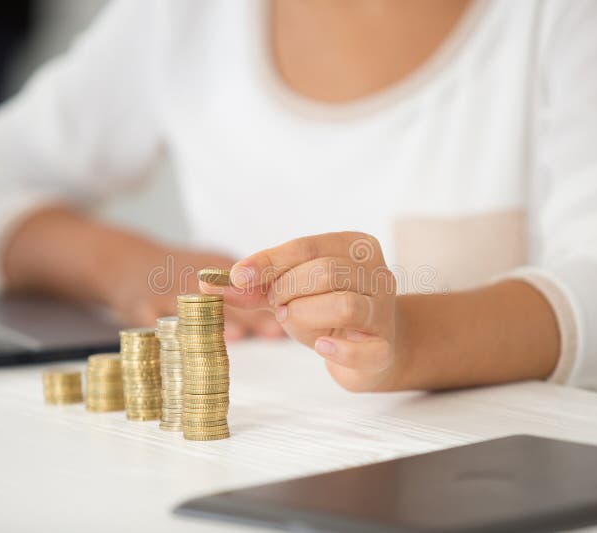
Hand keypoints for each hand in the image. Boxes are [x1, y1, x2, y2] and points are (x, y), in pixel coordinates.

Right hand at [104, 241, 284, 339]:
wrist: (125, 263)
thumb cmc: (178, 271)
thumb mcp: (209, 266)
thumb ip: (242, 286)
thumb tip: (285, 309)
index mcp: (211, 264)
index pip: (242, 280)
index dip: (267, 296)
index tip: (288, 312)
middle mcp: (191, 275)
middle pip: (225, 296)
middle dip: (252, 313)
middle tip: (275, 330)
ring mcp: (165, 290)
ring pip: (193, 307)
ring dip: (214, 321)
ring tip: (237, 334)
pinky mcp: (140, 305)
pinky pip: (153, 319)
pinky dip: (167, 331)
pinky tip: (180, 345)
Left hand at [204, 232, 399, 390]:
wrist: (372, 350)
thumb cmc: (329, 312)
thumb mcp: (291, 292)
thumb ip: (256, 286)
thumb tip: (210, 283)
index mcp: (355, 247)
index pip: (307, 246)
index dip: (268, 261)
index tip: (239, 276)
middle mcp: (377, 273)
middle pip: (325, 271)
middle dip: (288, 290)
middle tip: (277, 305)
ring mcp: (385, 311)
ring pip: (345, 304)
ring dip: (306, 315)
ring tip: (294, 319)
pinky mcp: (385, 348)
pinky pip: (363, 348)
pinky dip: (336, 349)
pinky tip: (320, 345)